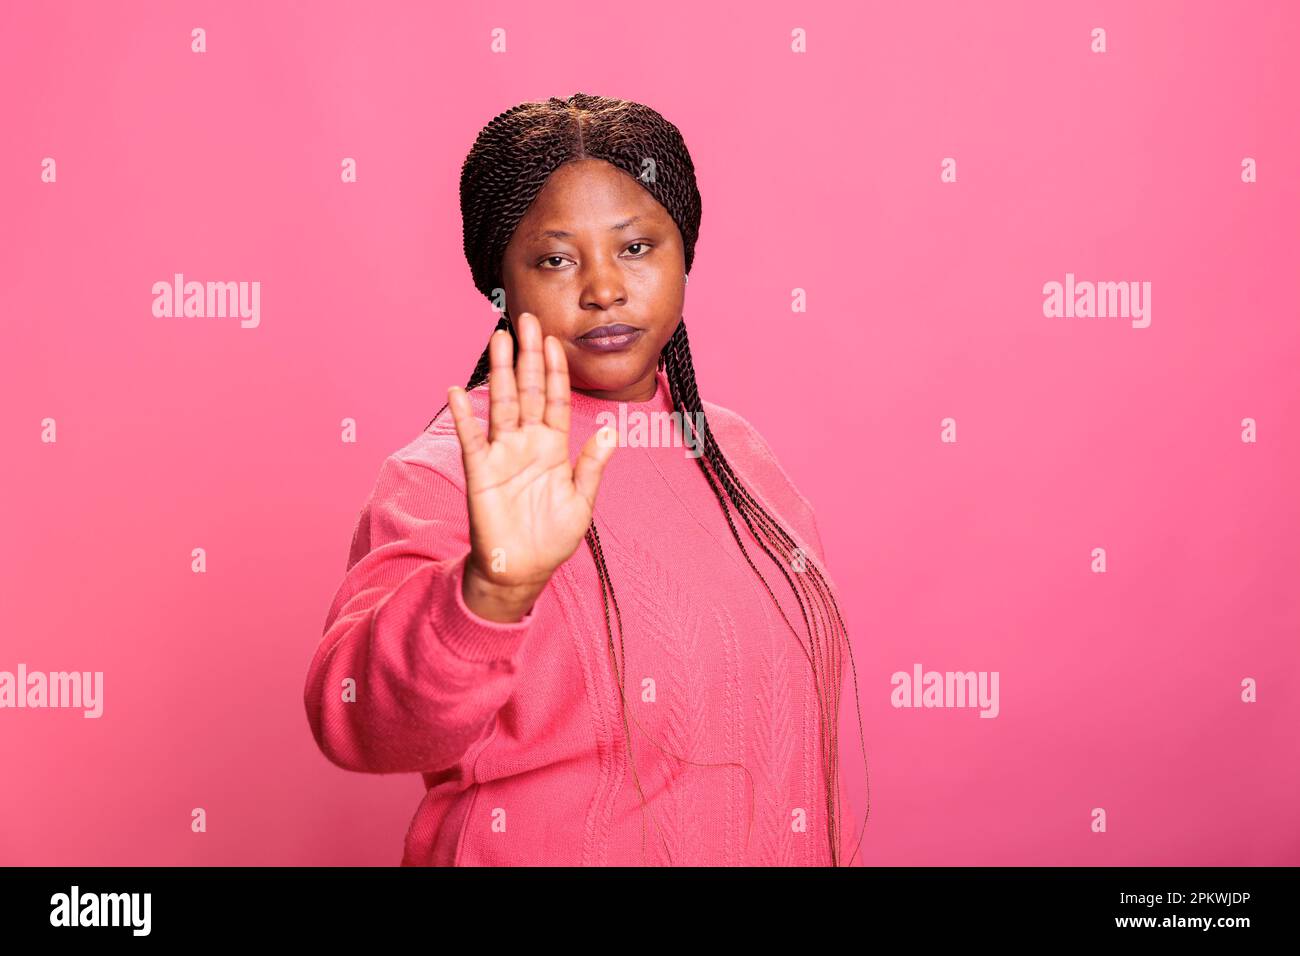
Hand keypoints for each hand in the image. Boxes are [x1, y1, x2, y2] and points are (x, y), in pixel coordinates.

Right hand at [446, 312, 617, 620]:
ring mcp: (502, 454)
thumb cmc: (552, 538)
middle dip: (527, 356)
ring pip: (501, 404)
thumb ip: (592, 465)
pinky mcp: (481, 473)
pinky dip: (464, 416)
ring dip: (499, 372)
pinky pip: (471, 440)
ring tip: (499, 339)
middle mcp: (527, 443)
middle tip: (526, 320)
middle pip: (527, 390)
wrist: (523, 570)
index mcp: (554, 447)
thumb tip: (613, 431)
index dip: (555, 371)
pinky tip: (458, 390)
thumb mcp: (582, 501)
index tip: (555, 340)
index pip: (555, 399)